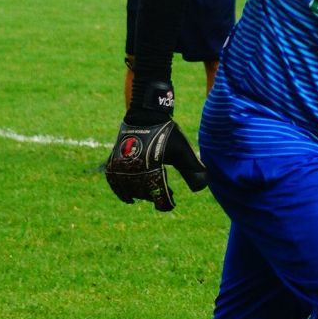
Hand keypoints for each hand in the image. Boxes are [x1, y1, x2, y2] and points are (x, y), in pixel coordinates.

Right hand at [104, 81, 206, 211]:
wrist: (146, 114)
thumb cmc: (167, 132)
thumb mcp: (182, 148)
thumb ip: (192, 166)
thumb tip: (203, 184)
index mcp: (152, 164)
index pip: (158, 192)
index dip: (165, 202)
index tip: (172, 204)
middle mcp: (135, 166)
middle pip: (144, 192)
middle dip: (156, 196)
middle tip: (166, 195)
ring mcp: (122, 164)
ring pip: (130, 189)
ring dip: (141, 195)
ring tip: (152, 193)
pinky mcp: (114, 161)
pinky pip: (114, 182)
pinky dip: (122, 192)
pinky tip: (131, 199)